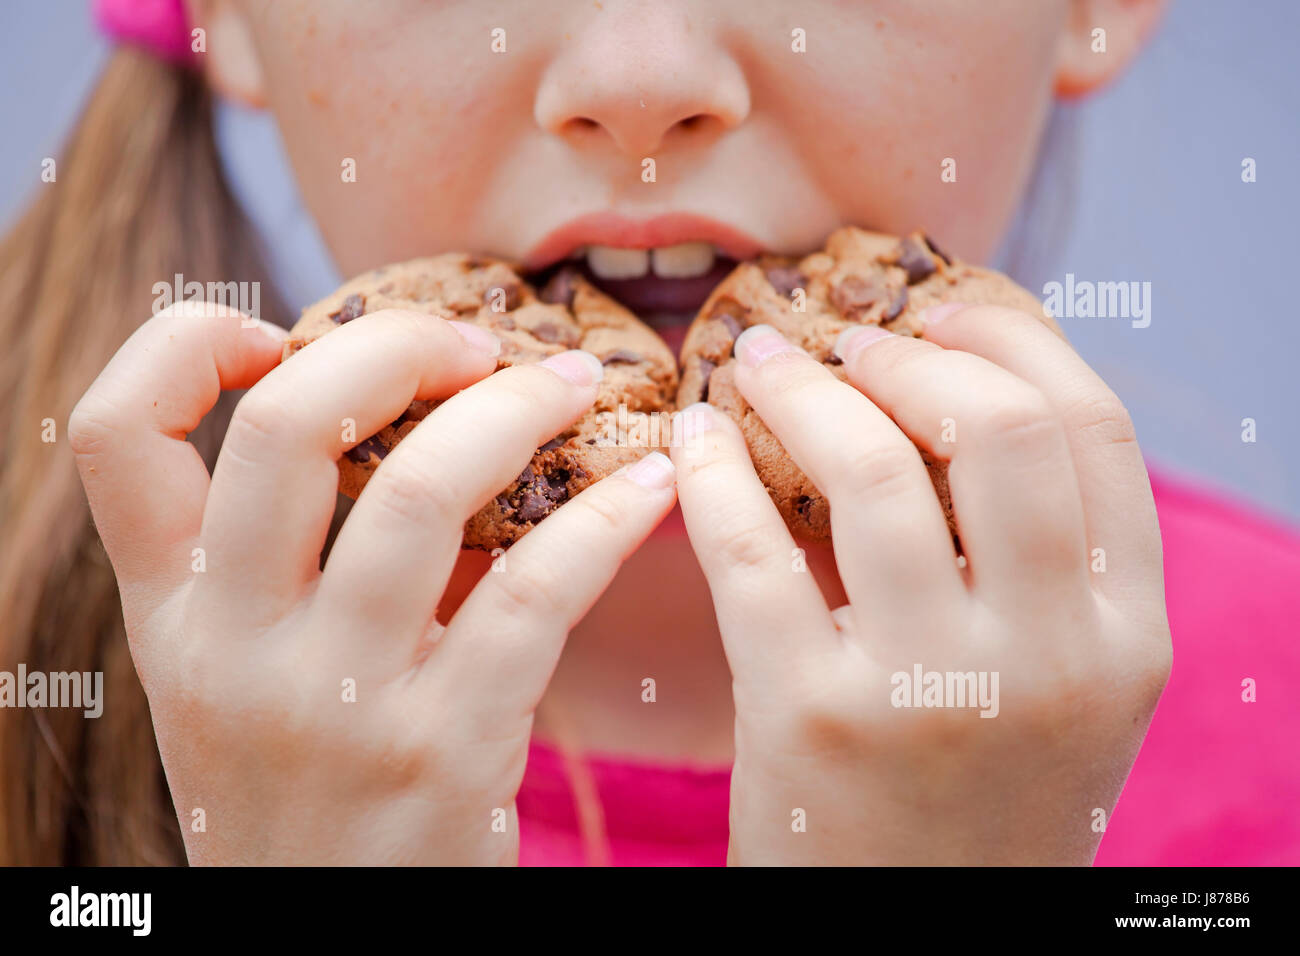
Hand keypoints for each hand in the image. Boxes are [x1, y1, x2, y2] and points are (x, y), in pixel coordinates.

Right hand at [70, 302, 675, 864]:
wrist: (326, 952)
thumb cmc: (305, 796)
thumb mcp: (243, 684)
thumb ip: (284, 567)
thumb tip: (406, 418)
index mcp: (173, 615)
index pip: (115, 432)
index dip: (189, 342)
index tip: (285, 331)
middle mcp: (233, 647)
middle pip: (289, 424)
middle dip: (400, 345)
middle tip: (481, 342)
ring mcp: (337, 701)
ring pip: (426, 488)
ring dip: (523, 406)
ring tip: (580, 384)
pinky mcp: (444, 749)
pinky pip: (538, 592)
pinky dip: (609, 519)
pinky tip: (652, 490)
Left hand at [671, 305, 1170, 864]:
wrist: (911, 934)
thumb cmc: (977, 798)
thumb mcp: (1059, 689)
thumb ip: (1045, 564)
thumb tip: (958, 388)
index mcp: (1127, 636)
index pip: (1093, 430)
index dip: (1012, 340)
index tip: (942, 309)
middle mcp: (1051, 657)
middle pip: (998, 427)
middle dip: (910, 351)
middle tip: (846, 338)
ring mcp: (931, 690)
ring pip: (871, 468)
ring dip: (801, 387)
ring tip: (757, 362)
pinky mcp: (811, 718)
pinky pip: (752, 550)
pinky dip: (712, 470)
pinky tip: (694, 438)